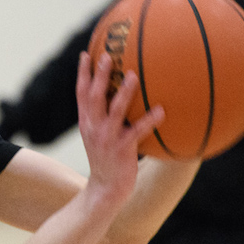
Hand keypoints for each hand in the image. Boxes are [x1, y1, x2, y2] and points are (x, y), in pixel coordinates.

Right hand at [76, 51, 163, 208]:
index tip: (86, 54)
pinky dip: (149, 120)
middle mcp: (93, 127)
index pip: (81, 93)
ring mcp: (106, 138)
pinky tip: (161, 110)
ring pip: (114, 110)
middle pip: (94, 96)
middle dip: (99, 75)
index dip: (83, 73)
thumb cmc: (107, 160)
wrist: (104, 189)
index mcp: (87, 122)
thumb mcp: (98, 136)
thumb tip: (121, 97)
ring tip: (133, 76)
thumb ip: (104, 118)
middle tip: (107, 55)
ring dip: (124, 92)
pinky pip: (137, 132)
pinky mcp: (121, 149)